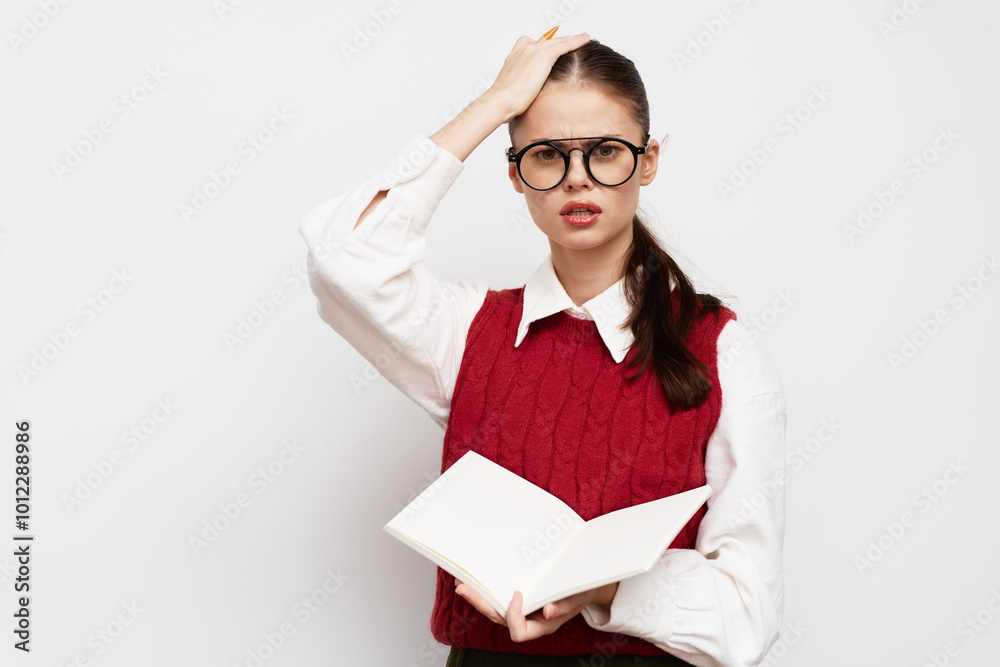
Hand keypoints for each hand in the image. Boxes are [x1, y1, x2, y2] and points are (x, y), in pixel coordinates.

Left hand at [454, 578, 616, 642]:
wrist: (584, 585)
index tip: (517, 594)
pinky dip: (487, 588)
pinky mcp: (519, 599)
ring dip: (478, 596)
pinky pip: (499, 598)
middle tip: (464, 588)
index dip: (513, 615)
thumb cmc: (580, 593)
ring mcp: (522, 610)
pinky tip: (478, 577)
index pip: (519, 631)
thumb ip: (564, 607)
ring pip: (494, 609)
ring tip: (462, 581)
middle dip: (480, 604)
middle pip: (498, 619)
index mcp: (542, 625)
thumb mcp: (577, 598)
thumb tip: (548, 611)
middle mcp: (528, 620)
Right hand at [486, 32, 590, 123]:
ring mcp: (533, 51)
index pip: (531, 44)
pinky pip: (563, 45)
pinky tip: (584, 39)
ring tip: (583, 37)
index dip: (544, 45)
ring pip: (557, 41)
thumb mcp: (511, 91)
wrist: (501, 101)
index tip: (552, 46)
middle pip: (546, 41)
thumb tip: (524, 97)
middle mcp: (523, 50)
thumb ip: (519, 88)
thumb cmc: (503, 102)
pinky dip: (575, 41)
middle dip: (560, 40)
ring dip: (571, 38)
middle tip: (572, 39)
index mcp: (514, 58)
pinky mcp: (543, 56)